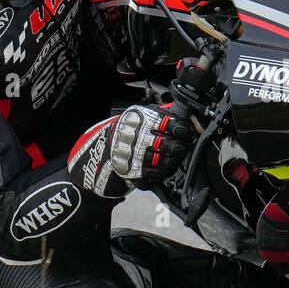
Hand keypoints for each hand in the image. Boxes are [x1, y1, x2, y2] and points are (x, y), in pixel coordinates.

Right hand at [67, 104, 194, 198]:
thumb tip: (186, 113)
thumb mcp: (140, 116)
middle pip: (165, 145)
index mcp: (138, 119)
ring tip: (176, 158)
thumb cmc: (127, 131)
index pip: (166, 124)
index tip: (186, 132)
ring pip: (161, 161)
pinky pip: (153, 174)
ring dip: (173, 161)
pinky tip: (166, 168)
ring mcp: (132, 155)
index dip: (180, 129)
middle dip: (179, 148)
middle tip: (183, 147)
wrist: (103, 150)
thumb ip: (161, 114)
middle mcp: (134, 136)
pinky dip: (163, 172)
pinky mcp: (131, 171)